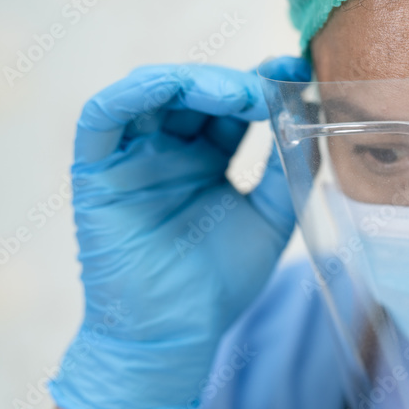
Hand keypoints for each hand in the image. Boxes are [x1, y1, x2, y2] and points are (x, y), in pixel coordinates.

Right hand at [49, 59, 310, 408]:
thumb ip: (287, 171)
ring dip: (193, 81)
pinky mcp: (96, 173)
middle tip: (273, 81)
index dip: (260, 85)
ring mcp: (131, 158)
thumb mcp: (270, 219)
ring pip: (151, 94)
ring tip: (238, 93)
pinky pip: (101, 119)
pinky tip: (168, 85)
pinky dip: (131, 94)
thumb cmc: (219, 285)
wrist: (177, 336)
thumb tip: (312, 119)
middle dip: (234, 81)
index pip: (230, 107)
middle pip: (194, 93)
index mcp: (204, 160)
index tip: (295, 71)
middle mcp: (167, 152)